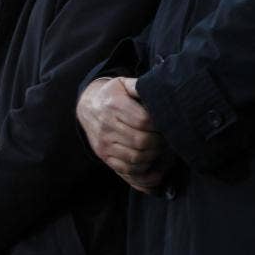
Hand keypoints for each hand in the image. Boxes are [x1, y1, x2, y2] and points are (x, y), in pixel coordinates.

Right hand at [76, 77, 170, 193]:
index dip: (160, 125)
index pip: (144, 121)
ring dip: (153, 156)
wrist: (87, 106)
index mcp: (114, 105)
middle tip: (166, 138)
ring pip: (136, 157)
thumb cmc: (112, 95)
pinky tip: (151, 163)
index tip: (166, 124)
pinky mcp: (103, 155)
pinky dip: (143, 170)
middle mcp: (106, 125)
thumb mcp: (123, 84)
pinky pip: (126, 169)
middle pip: (142, 141)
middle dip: (160, 142)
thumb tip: (158, 87)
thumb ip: (140, 85)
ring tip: (159, 148)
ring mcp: (104, 142)